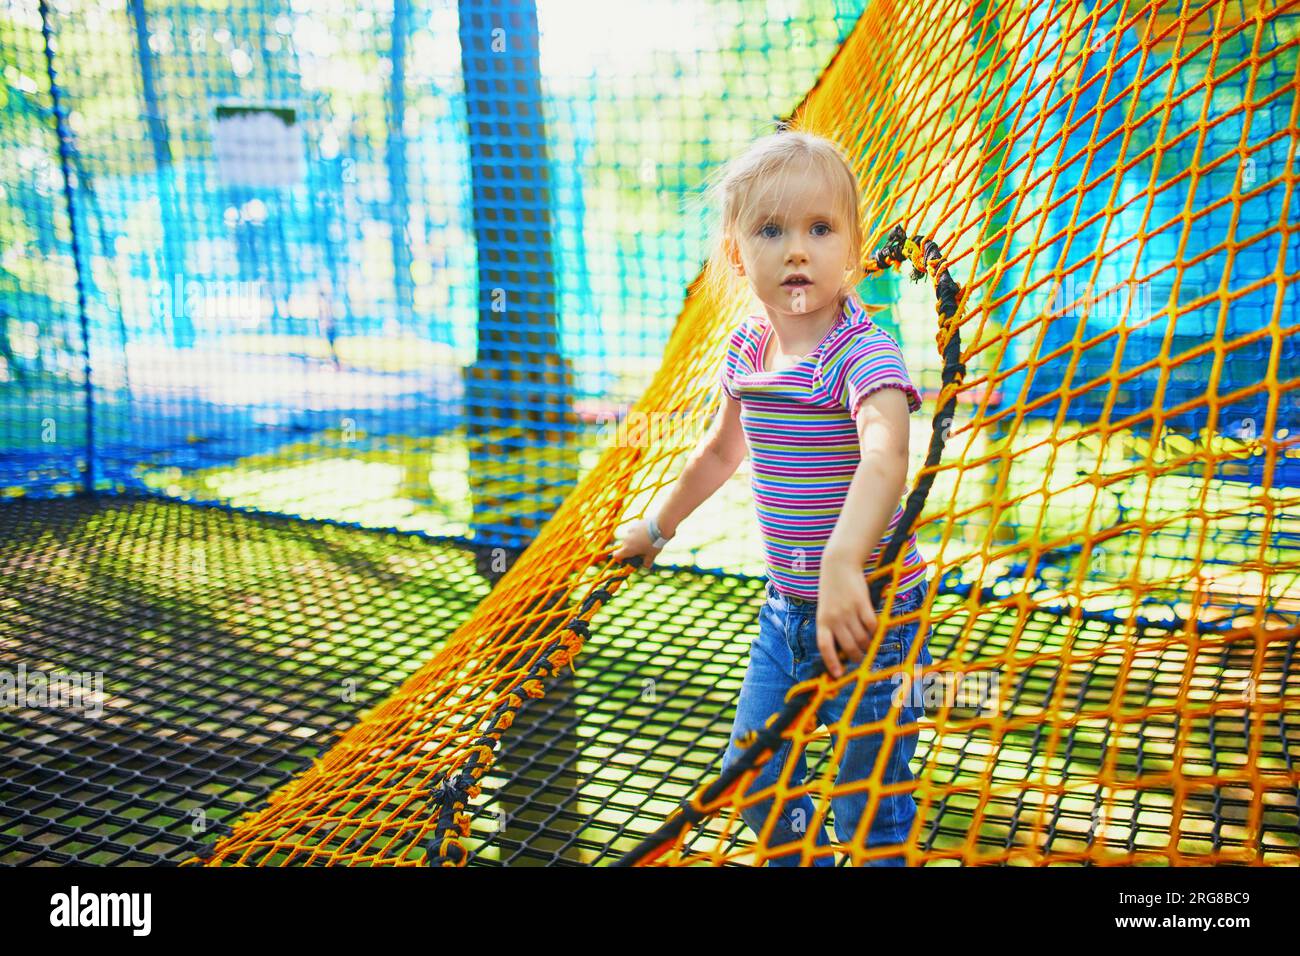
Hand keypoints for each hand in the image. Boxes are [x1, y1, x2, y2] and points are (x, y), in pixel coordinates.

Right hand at [611, 519, 664, 569]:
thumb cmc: (654, 543)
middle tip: (642, 552)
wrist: (660, 526)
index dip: (619, 559)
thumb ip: (647, 562)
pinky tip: (648, 534)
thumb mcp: (652, 555)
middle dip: (631, 550)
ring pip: (630, 538)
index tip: (626, 560)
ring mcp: (630, 530)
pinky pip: (635, 531)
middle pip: (625, 547)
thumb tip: (646, 566)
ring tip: (647, 541)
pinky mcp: (635, 523)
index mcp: (627, 549)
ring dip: (635, 541)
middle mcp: (626, 539)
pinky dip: (639, 533)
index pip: (616, 555)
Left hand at [815, 558, 877, 678]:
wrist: (838, 566)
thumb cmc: (832, 591)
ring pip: (862, 638)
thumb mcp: (826, 610)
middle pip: (848, 647)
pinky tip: (876, 631)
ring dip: (868, 645)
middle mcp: (834, 619)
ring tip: (870, 644)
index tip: (838, 675)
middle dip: (857, 657)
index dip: (832, 662)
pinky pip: (872, 625)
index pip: (825, 647)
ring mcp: (848, 611)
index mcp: (822, 621)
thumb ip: (833, 627)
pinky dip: (876, 631)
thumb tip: (845, 649)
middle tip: (861, 658)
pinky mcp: (861, 604)